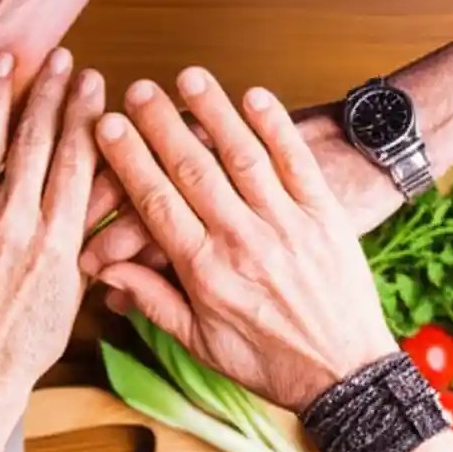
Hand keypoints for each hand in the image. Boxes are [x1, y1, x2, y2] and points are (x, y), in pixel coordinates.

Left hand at [0, 48, 104, 391]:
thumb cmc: (30, 339)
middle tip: (61, 56)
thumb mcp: (74, 289)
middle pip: (36, 143)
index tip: (95, 81)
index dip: (86, 116)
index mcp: (58, 241)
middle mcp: (16, 225)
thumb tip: (102, 190)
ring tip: (5, 61)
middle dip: (51, 93)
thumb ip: (83, 236)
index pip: (76, 161)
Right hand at [90, 68, 399, 412]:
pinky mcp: (323, 216)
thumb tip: (106, 271)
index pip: (156, 204)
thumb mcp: (201, 343)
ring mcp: (286, 225)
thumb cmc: (269, 363)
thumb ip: (153, 301)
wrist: (346, 374)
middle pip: (193, 171)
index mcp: (206, 273)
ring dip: (214, 113)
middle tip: (138, 90)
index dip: (129, 162)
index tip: (108, 127)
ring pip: (242, 157)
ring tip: (188, 77)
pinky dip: (276, 127)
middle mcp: (243, 242)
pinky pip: (296, 162)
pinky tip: (255, 96)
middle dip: (161, 126)